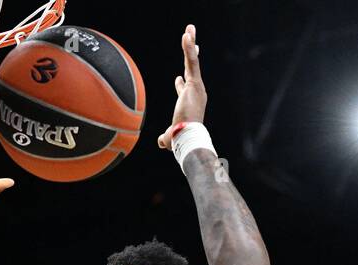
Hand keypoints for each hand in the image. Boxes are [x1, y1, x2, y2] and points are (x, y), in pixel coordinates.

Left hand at [156, 24, 207, 148]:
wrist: (187, 139)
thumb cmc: (181, 140)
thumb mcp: (171, 136)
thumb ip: (166, 138)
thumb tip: (161, 143)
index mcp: (191, 102)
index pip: (186, 88)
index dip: (182, 82)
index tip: (178, 77)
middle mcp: (196, 92)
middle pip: (191, 68)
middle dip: (191, 52)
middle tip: (190, 37)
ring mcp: (197, 87)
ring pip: (192, 61)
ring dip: (190, 43)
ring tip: (189, 27)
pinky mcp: (195, 83)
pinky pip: (192, 62)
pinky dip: (189, 48)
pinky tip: (187, 35)